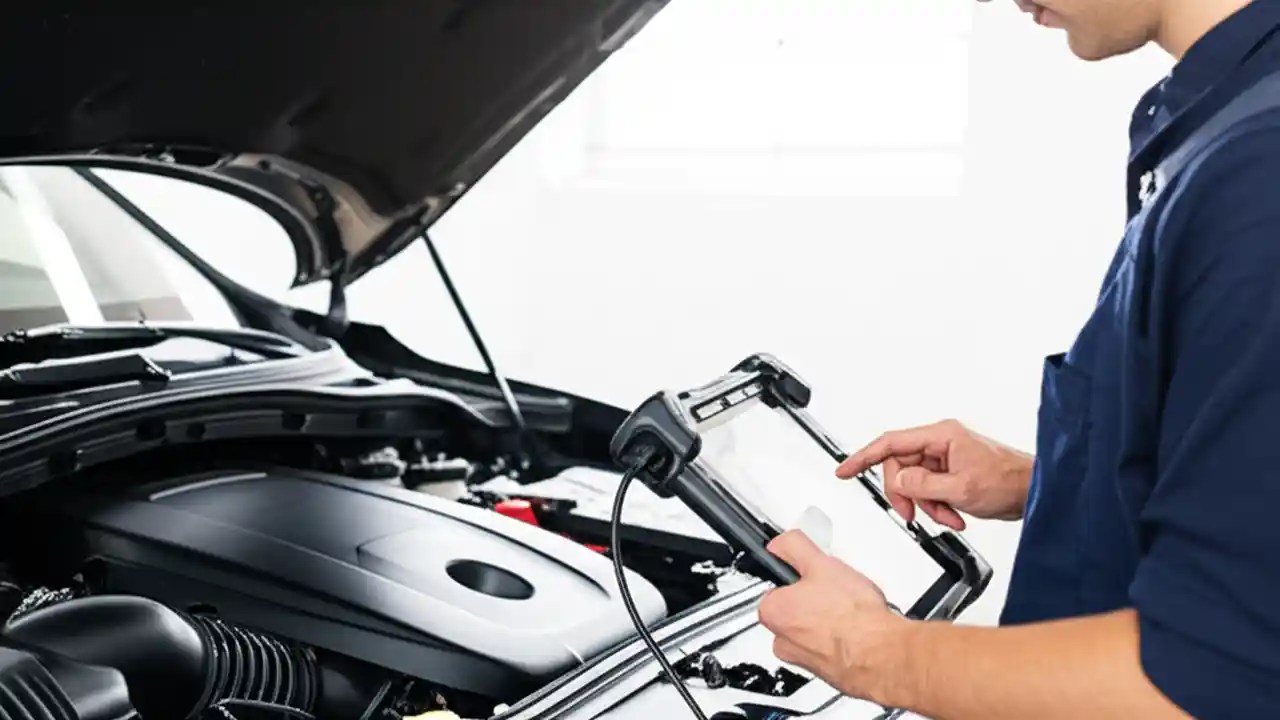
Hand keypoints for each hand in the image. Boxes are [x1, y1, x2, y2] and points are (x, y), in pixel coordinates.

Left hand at [756, 530, 906, 702]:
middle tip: (836, 592)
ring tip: (850, 611)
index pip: (776, 585)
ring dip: (829, 619)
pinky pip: (831, 647)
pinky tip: (858, 629)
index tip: (813, 574)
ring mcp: (804, 659)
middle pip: (795, 609)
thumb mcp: (820, 563)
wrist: (882, 655)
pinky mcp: (827, 671)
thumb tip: (780, 544)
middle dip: (815, 599)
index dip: (799, 575)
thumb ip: (793, 546)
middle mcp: (782, 641)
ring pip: (813, 629)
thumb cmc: (853, 617)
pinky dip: (842, 639)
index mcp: (773, 612)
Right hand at [836, 419, 1033, 529]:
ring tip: (947, 517)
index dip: (863, 457)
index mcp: (940, 436)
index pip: (890, 443)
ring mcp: (946, 458)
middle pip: (901, 468)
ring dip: (928, 505)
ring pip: (915, 483)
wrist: (1035, 490)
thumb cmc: (1009, 480)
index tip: (845, 470)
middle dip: (907, 495)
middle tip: (914, 513)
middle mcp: (940, 443)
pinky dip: (939, 507)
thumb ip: (923, 485)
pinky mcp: (952, 472)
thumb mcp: (961, 488)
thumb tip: (897, 483)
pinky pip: (930, 490)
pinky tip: (954, 515)